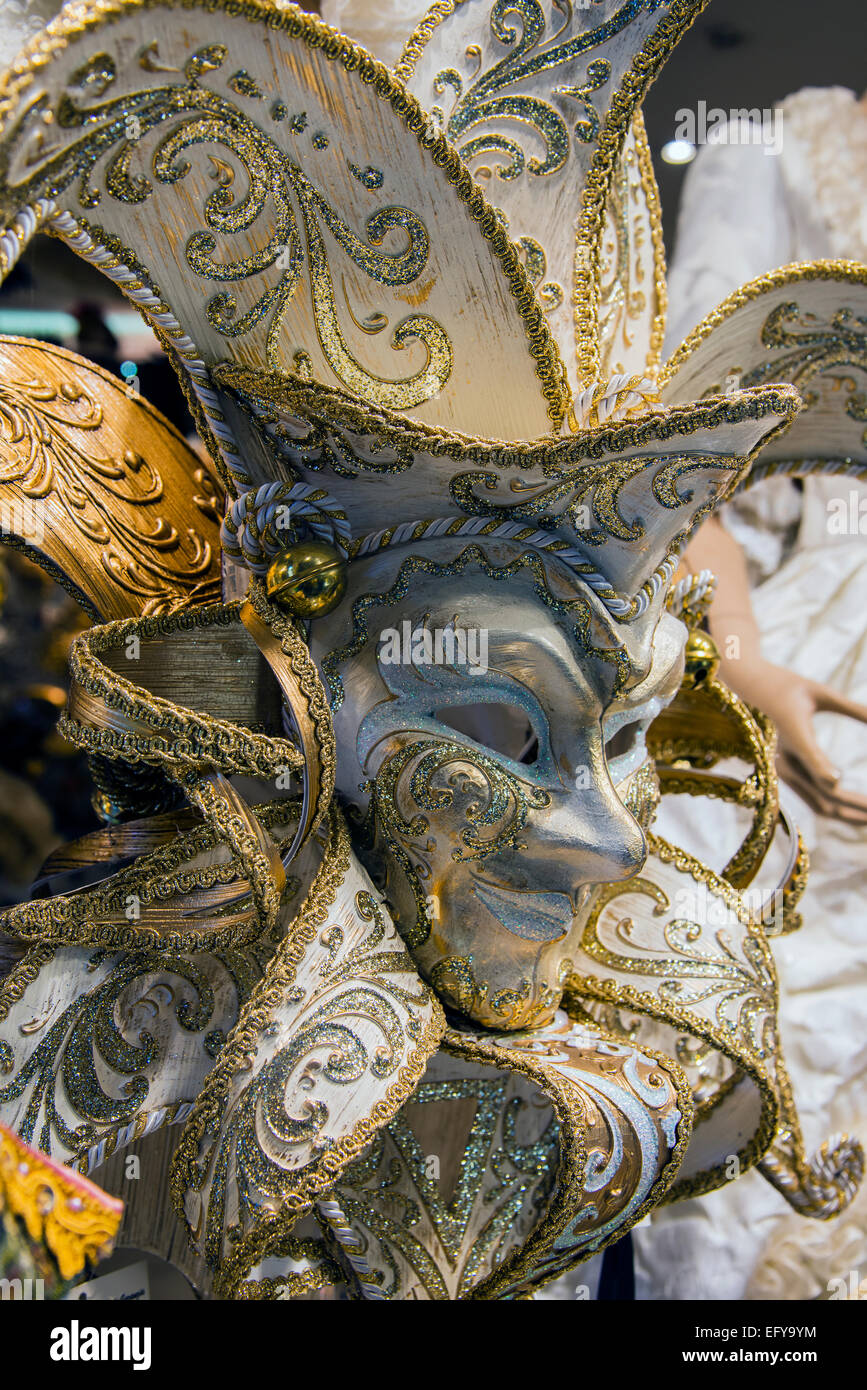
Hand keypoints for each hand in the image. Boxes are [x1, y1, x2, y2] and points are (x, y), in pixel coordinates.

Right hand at [731, 661, 866, 823]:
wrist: (751, 692)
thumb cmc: (790, 687)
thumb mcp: (823, 693)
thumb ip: (854, 709)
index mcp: (793, 734)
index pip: (811, 758)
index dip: (826, 772)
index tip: (839, 781)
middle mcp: (786, 760)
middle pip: (824, 796)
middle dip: (856, 808)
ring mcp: (785, 773)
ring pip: (820, 806)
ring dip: (849, 815)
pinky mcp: (788, 778)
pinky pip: (815, 802)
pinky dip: (838, 809)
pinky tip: (857, 810)